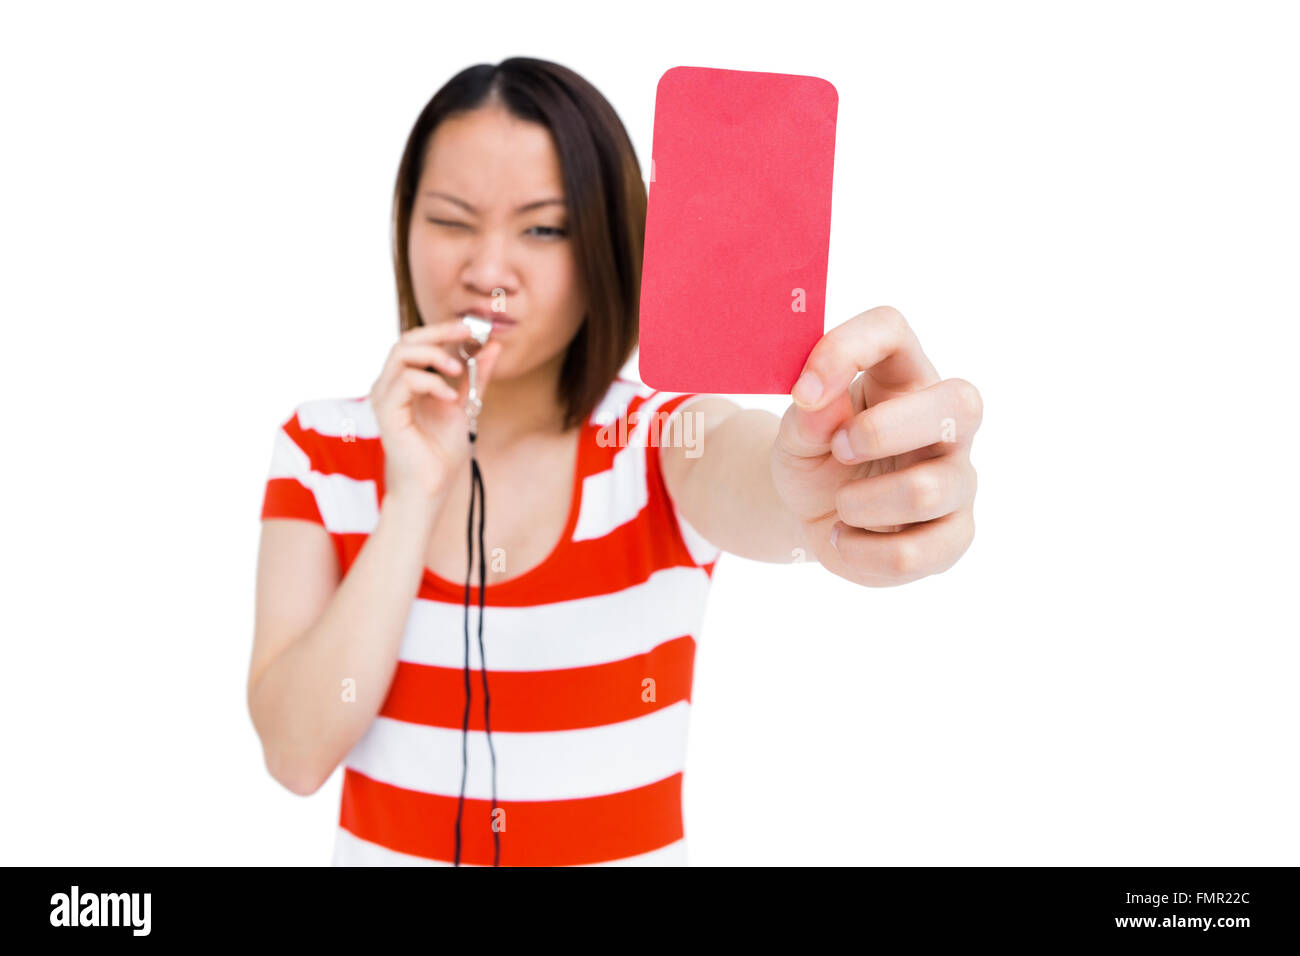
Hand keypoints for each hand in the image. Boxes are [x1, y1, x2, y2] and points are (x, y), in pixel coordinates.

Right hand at [369, 321, 504, 503]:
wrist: (430, 487)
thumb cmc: (440, 452)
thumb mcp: (465, 404)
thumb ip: (475, 376)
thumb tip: (492, 346)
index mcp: (405, 382)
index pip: (417, 342)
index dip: (443, 329)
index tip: (472, 327)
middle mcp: (390, 385)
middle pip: (406, 340)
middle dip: (439, 332)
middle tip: (468, 332)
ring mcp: (384, 397)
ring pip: (401, 354)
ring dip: (435, 355)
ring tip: (458, 369)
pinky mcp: (386, 412)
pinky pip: (404, 381)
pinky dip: (431, 383)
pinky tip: (450, 397)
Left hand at [771, 306, 980, 585]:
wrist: (818, 518)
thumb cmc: (816, 458)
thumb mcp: (795, 436)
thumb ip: (805, 417)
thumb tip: (816, 399)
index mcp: (900, 377)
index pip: (891, 329)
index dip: (848, 348)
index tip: (802, 392)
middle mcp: (944, 422)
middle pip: (959, 404)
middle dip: (884, 431)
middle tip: (839, 449)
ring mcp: (957, 478)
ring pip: (927, 490)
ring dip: (859, 503)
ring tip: (839, 508)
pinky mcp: (954, 534)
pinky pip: (916, 554)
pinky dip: (863, 553)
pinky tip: (847, 540)